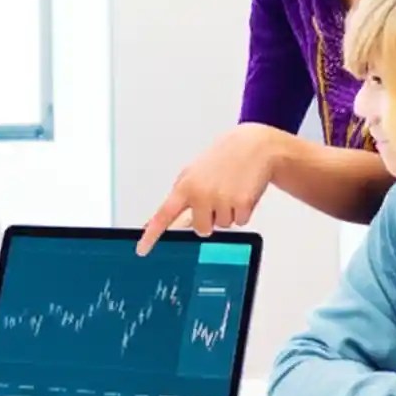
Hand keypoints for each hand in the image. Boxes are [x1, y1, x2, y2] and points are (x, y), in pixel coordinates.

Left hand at [138, 123, 292, 254]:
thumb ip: (179, 199)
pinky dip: (242, 211)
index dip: (151, 235)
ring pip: (222, 226)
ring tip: (231, 189)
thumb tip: (160, 223)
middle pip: (201, 229)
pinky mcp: (242, 203)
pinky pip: (240, 222)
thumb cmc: (221, 159)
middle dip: (209, 218)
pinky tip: (242, 191)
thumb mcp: (194, 174)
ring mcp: (221, 199)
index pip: (163, 215)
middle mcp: (201, 194)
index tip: (141, 250)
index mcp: (185, 186)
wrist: (253, 145)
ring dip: (228, 212)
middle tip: (217, 195)